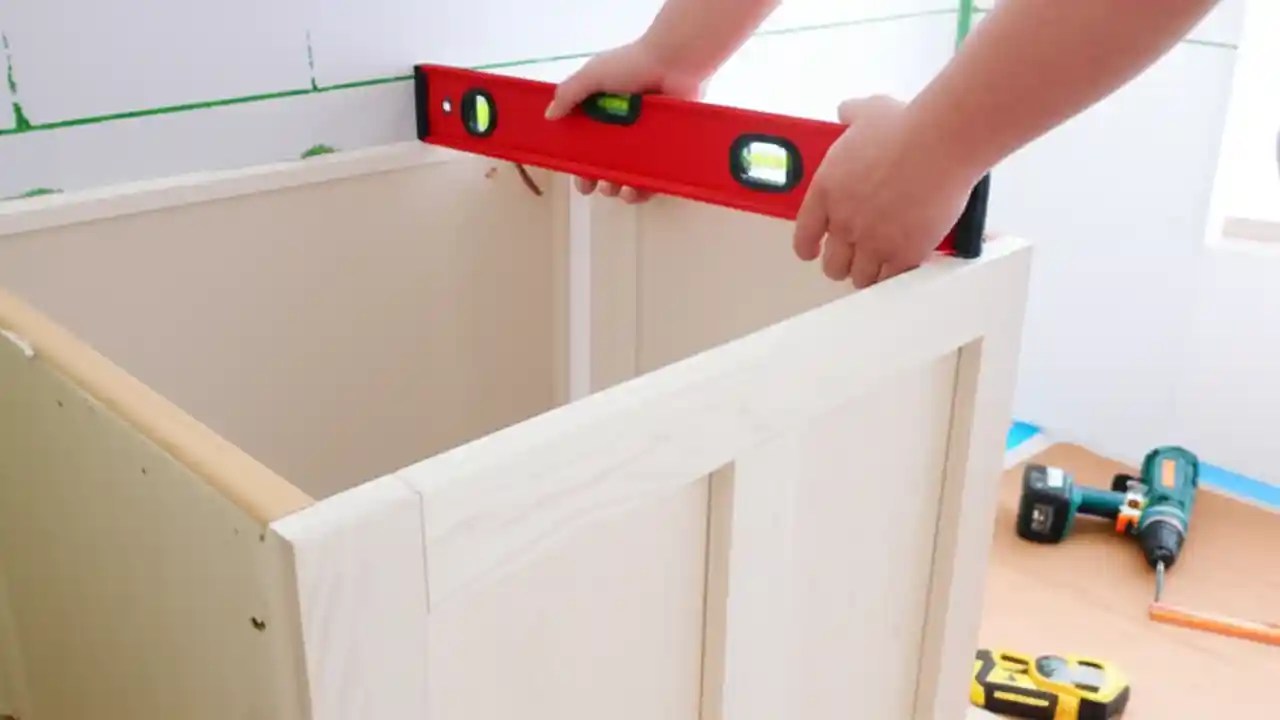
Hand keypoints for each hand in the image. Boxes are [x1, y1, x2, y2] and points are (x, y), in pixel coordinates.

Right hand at [544, 41, 705, 203]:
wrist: (675, 64)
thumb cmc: (632, 66)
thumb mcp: (592, 74)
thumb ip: (568, 93)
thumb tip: (549, 117)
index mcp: (604, 115)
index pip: (587, 148)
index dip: (580, 164)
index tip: (575, 175)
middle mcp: (624, 131)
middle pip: (608, 167)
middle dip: (599, 182)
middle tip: (597, 186)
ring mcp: (647, 142)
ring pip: (631, 176)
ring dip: (620, 190)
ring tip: (617, 189)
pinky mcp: (668, 150)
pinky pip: (656, 178)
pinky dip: (645, 189)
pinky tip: (635, 190)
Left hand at [793, 95, 982, 288]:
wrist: (939, 144)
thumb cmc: (905, 126)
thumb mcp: (867, 111)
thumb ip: (851, 115)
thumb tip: (847, 112)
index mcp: (826, 191)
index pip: (804, 234)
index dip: (808, 247)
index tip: (812, 251)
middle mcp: (844, 222)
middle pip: (832, 264)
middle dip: (842, 262)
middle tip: (853, 258)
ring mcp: (873, 241)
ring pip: (861, 277)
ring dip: (868, 273)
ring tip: (877, 267)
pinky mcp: (904, 254)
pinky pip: (893, 279)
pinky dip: (896, 276)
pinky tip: (901, 268)